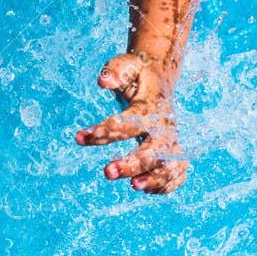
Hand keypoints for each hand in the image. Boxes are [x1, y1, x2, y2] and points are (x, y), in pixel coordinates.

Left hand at [74, 53, 187, 194]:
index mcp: (152, 106)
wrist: (160, 80)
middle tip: (106, 172)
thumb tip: (103, 82)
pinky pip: (177, 173)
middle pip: (155, 149)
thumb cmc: (138, 74)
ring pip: (171, 165)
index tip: (78, 137)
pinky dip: (168, 184)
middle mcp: (165, 126)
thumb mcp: (127, 64)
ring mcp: (172, 141)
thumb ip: (116, 71)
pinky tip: (148, 190)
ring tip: (134, 186)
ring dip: (155, 178)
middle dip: (133, 163)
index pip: (129, 122)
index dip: (104, 131)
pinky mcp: (174, 152)